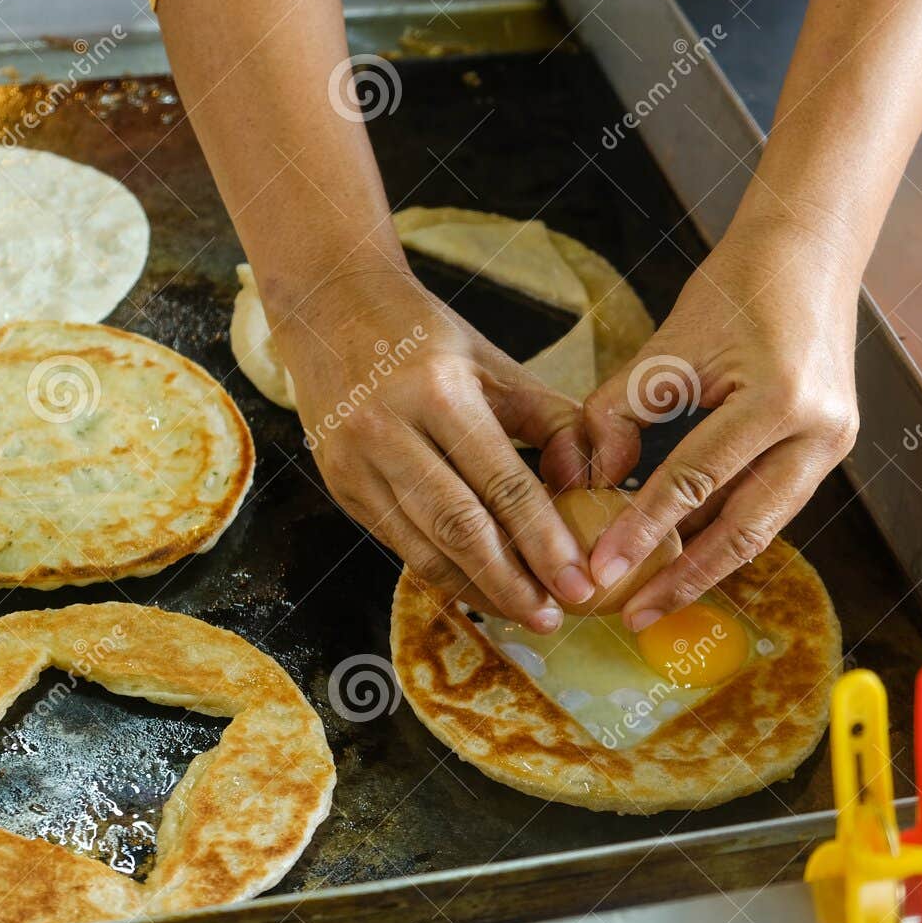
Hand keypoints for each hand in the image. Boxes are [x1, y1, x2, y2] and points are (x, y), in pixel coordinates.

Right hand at [272, 266, 595, 631]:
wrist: (326, 306)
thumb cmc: (424, 335)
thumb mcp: (495, 362)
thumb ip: (552, 420)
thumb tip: (595, 484)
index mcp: (437, 390)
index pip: (501, 482)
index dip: (543, 540)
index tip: (578, 582)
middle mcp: (387, 430)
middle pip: (458, 528)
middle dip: (511, 582)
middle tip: (554, 616)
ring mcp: (354, 463)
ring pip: (423, 548)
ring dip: (478, 589)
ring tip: (524, 613)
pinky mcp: (339, 486)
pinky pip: (399, 543)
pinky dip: (443, 572)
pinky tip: (479, 589)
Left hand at [580, 229, 860, 631]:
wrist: (810, 252)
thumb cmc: (737, 287)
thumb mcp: (667, 345)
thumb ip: (621, 413)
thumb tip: (590, 483)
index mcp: (779, 397)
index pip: (695, 480)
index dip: (643, 530)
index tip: (601, 570)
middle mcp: (819, 430)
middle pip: (745, 528)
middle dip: (686, 578)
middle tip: (634, 615)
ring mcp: (834, 444)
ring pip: (763, 525)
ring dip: (708, 563)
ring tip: (655, 597)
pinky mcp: (830, 449)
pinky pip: (771, 503)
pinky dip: (727, 529)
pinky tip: (686, 552)